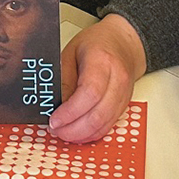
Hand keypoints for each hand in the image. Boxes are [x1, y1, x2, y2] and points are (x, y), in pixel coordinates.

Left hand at [46, 13, 145, 142]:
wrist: (123, 43)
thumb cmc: (97, 44)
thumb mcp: (70, 53)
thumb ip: (63, 79)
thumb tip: (54, 106)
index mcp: (102, 61)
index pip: (89, 93)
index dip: (70, 112)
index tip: (54, 120)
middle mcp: (118, 79)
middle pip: (98, 115)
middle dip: (73, 129)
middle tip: (56, 129)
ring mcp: (124, 95)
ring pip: (104, 125)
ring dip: (81, 135)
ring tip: (63, 132)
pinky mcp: (123, 106)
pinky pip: (107, 126)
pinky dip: (91, 134)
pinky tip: (77, 133)